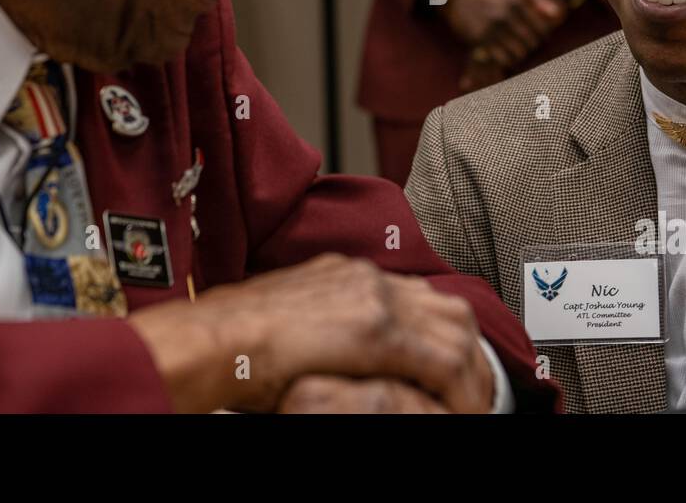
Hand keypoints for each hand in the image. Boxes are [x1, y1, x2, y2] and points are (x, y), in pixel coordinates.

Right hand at [127, 254, 493, 413]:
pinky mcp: (374, 327)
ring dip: (469, 370)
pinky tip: (457, 410)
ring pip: (455, 327)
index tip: (448, 366)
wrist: (213, 340)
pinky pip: (440, 358)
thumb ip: (327, 325)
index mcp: (345, 274)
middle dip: (467, 350)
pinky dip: (457, 387)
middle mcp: (365, 277)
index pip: (418, 296)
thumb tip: (342, 350)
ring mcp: (373, 296)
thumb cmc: (234, 341)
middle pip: (446, 305)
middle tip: (472, 390)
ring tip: (469, 405)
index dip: (441, 333)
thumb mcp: (292, 321)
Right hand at [445, 0, 564, 63]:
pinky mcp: (479, 40)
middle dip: (533, 43)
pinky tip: (507, 52)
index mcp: (516, 1)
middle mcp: (504, 16)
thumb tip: (557, 14)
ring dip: (521, 52)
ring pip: (519, 53)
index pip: (542, 28)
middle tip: (528, 39)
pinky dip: (508, 59)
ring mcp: (491, 30)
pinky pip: (502, 59)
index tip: (540, 30)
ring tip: (518, 46)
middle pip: (532, 43)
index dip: (544, 32)